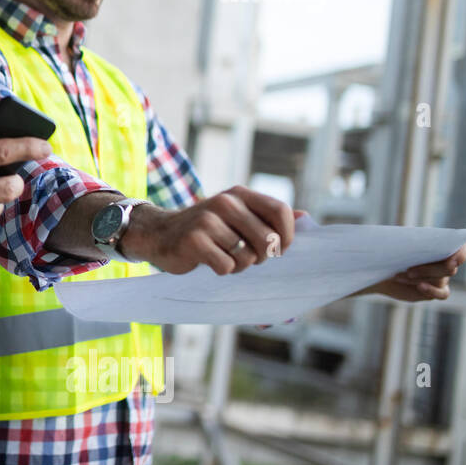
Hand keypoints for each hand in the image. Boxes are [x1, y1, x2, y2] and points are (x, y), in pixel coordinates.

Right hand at [121, 185, 295, 274]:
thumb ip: (267, 216)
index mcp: (239, 194)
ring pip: (248, 257)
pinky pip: (226, 266)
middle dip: (263, 257)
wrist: (159, 233)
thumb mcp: (235, 215)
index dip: (287, 236)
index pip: (280, 211)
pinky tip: (210, 262)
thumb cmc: (205, 229)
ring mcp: (208, 220)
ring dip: (240, 266)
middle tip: (247, 257)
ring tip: (225, 258)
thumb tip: (306, 218)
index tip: (279, 249)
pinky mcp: (194, 240)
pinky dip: (222, 271)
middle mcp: (225, 202)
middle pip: (268, 239)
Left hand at [352, 242, 465, 301]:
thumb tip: (413, 233)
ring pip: (441, 279)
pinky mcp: (434, 291)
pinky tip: (420, 286)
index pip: (461, 249)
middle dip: (430, 268)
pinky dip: (432, 291)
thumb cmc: (392, 252)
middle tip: (409, 270)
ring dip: (420, 277)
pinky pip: (442, 294)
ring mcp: (441, 278)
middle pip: (449, 267)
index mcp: (441, 247)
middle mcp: (446, 263)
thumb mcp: (400, 242)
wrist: (381, 269)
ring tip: (399, 275)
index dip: (461, 254)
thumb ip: (412, 239)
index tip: (452, 258)